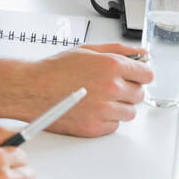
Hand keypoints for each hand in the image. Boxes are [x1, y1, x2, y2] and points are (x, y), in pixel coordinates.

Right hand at [26, 43, 152, 136]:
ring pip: (129, 112)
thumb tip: (141, 54)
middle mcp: (111, 88)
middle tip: (112, 86)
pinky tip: (93, 109)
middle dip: (129, 90)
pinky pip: (114, 125)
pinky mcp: (94, 127)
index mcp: (111, 66)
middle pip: (139, 94)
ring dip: (120, 106)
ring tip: (101, 98)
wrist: (31, 89)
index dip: (140, 75)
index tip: (135, 76)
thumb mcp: (88, 50)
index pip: (146, 75)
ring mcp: (103, 110)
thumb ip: (119, 51)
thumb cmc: (55, 69)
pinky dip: (107, 119)